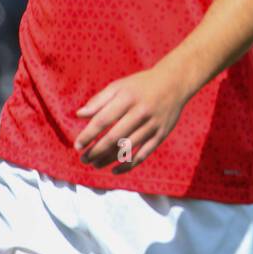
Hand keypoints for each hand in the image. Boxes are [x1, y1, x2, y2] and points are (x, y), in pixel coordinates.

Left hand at [74, 66, 189, 172]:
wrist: (175, 83)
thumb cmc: (141, 85)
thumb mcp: (119, 86)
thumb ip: (99, 100)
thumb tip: (79, 115)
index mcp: (127, 98)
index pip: (103, 120)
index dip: (88, 135)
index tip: (77, 145)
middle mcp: (141, 112)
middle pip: (114, 137)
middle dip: (96, 151)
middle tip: (84, 159)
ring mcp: (152, 125)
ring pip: (127, 148)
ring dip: (109, 159)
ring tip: (95, 165)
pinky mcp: (161, 135)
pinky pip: (143, 154)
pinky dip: (128, 165)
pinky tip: (115, 170)